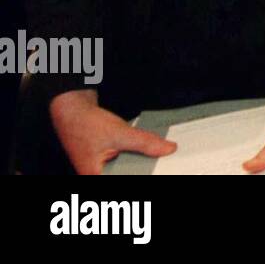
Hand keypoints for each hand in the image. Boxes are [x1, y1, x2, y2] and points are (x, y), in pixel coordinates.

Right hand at [49, 90, 176, 174]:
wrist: (72, 108)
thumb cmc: (86, 124)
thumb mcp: (120, 133)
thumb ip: (145, 143)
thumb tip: (168, 149)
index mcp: (96, 176)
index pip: (127, 179)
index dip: (144, 174)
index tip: (165, 170)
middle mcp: (96, 176)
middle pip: (127, 175)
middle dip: (144, 169)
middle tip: (164, 160)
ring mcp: (100, 168)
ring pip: (127, 169)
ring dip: (141, 162)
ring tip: (159, 156)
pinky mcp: (104, 159)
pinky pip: (125, 161)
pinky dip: (136, 155)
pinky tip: (149, 151)